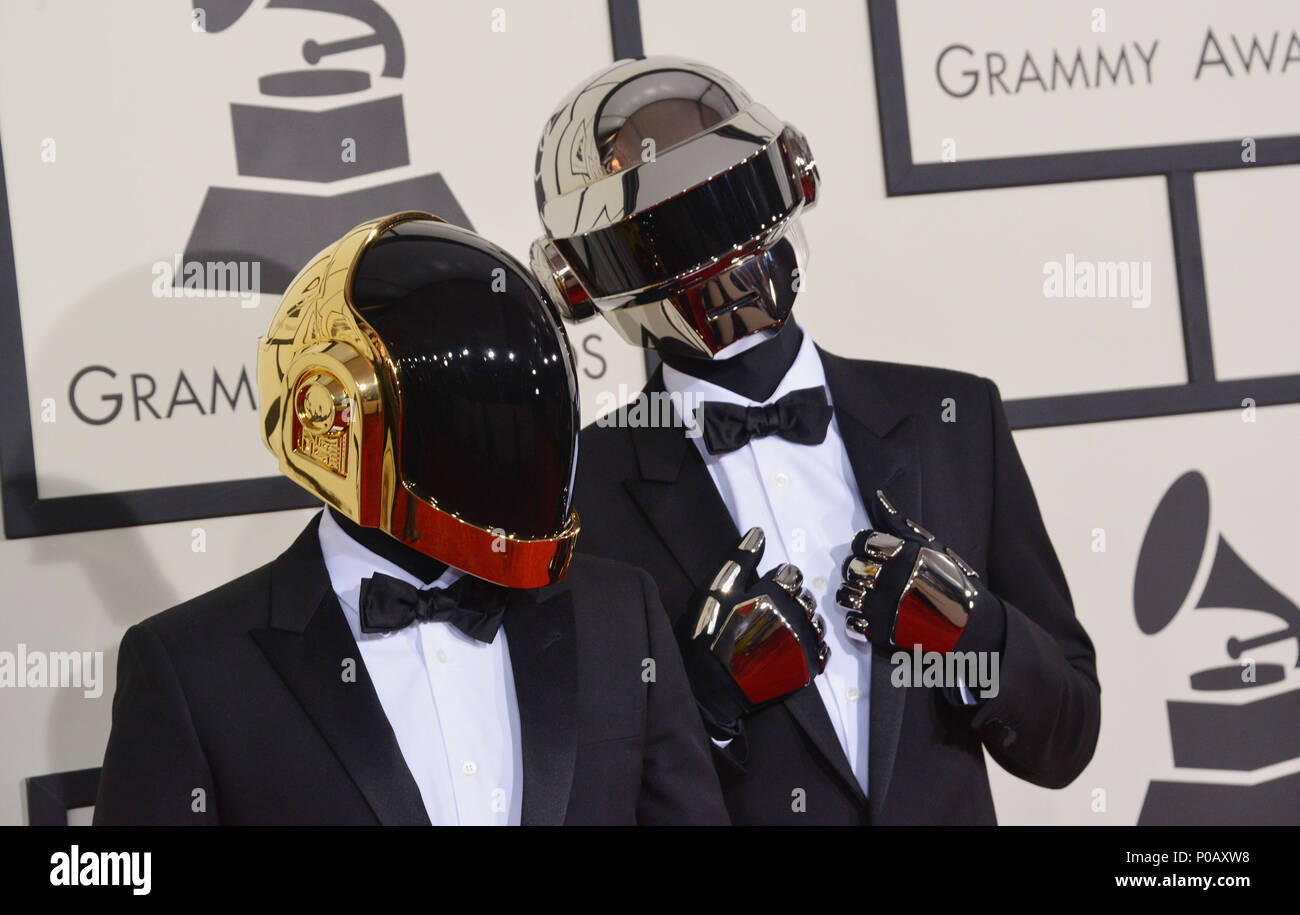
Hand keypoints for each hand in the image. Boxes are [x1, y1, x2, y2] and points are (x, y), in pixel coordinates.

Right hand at [678, 527, 828, 733]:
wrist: (712, 689)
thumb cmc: (710, 636)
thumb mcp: (717, 592)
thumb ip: (741, 560)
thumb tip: (759, 532)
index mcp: (773, 596)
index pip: (791, 574)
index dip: (779, 579)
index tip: (765, 591)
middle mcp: (794, 618)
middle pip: (807, 597)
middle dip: (793, 599)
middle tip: (770, 612)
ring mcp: (803, 645)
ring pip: (817, 622)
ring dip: (804, 622)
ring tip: (782, 631)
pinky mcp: (807, 669)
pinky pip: (823, 650)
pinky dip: (813, 646)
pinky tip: (795, 648)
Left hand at [836, 490, 990, 652]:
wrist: (969, 623)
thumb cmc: (949, 580)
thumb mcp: (928, 546)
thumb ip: (896, 523)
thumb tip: (877, 498)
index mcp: (901, 555)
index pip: (863, 542)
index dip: (863, 546)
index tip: (872, 553)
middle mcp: (891, 579)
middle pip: (851, 568)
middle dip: (856, 569)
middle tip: (869, 575)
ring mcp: (885, 607)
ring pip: (846, 594)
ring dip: (852, 593)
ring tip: (866, 593)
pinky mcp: (882, 632)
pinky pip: (851, 623)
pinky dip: (856, 619)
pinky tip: (868, 615)